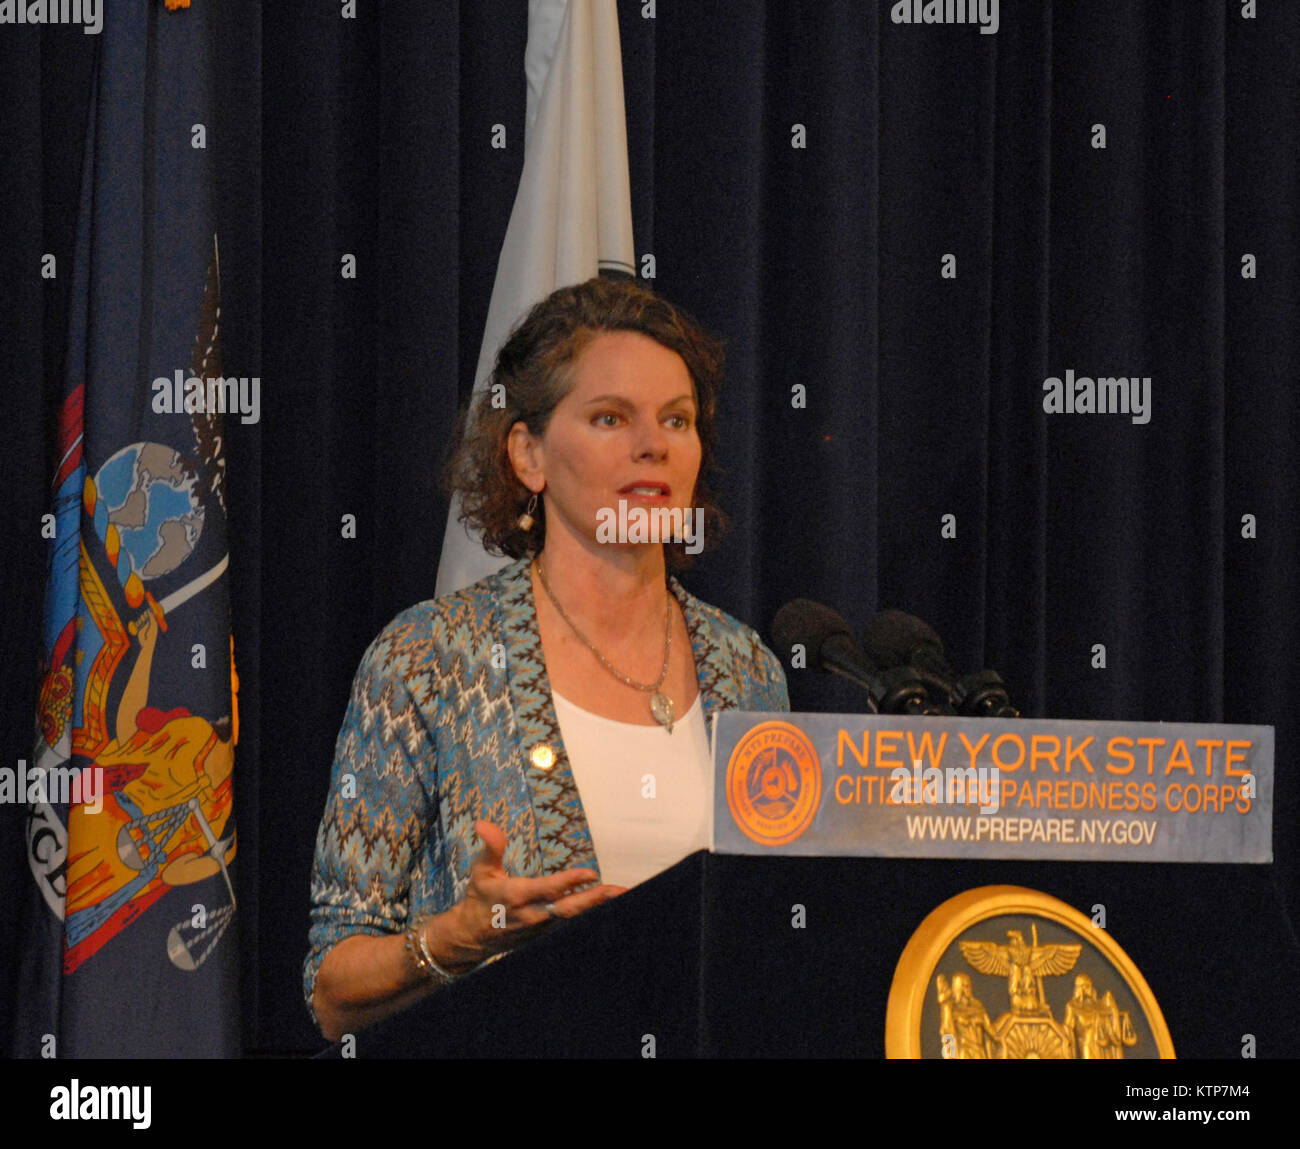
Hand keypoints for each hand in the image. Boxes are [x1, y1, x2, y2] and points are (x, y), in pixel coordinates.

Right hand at [444, 820, 625, 965]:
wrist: (471, 937)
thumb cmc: (479, 898)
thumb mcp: (480, 870)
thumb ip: (491, 847)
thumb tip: (483, 823)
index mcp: (516, 896)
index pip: (548, 889)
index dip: (569, 881)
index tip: (590, 873)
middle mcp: (532, 915)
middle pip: (568, 909)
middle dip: (594, 899)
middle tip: (617, 890)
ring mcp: (541, 928)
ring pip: (574, 918)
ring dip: (597, 906)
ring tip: (620, 894)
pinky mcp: (545, 935)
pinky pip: (570, 925)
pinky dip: (588, 915)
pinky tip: (606, 905)